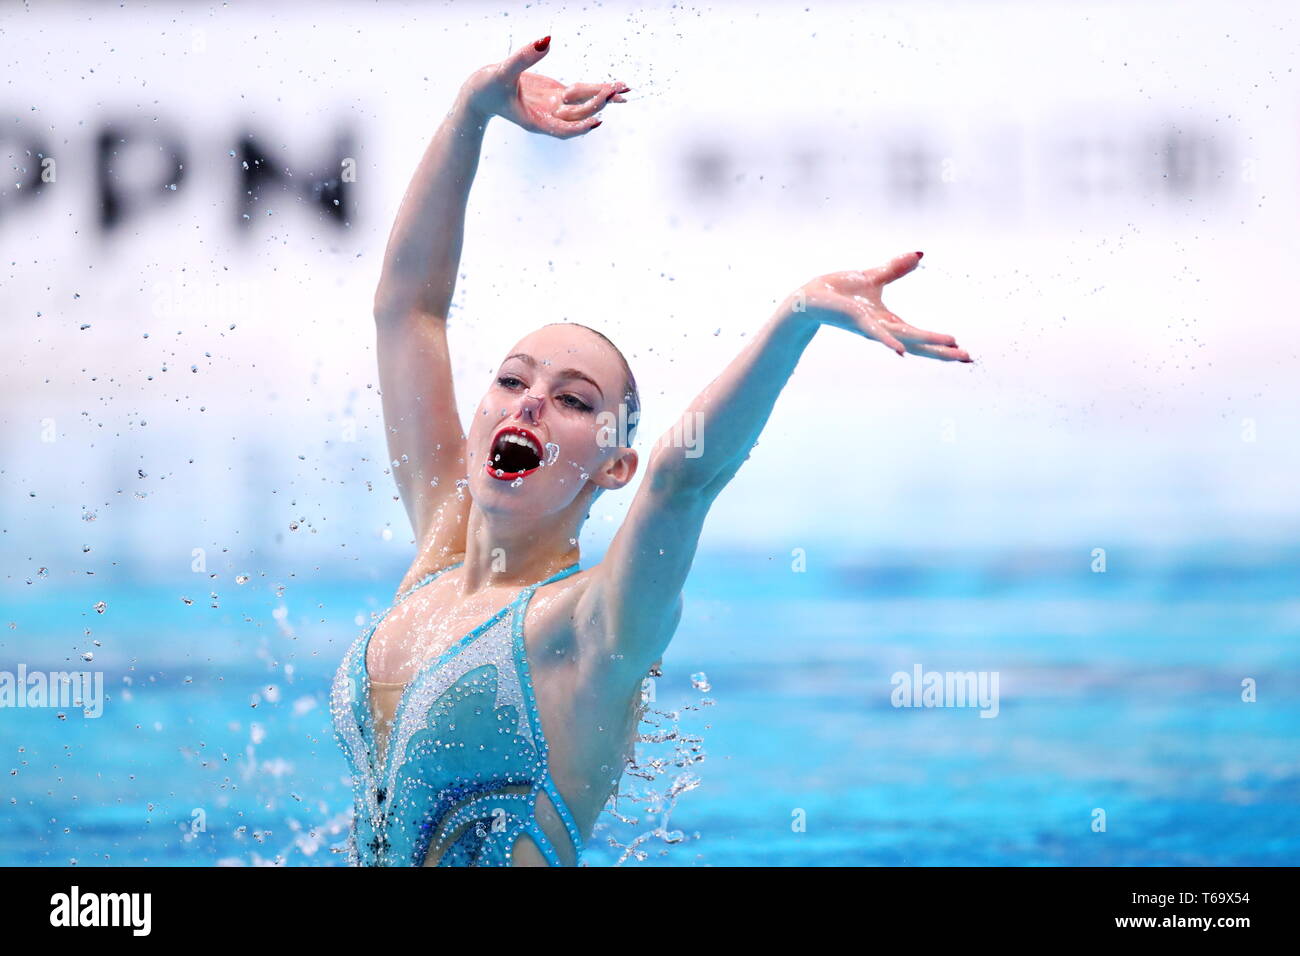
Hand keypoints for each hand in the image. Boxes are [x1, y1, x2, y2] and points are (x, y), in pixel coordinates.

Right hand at [462, 35, 629, 137]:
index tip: (597, 121)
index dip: (580, 127)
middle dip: (598, 104)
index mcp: (536, 121)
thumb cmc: (485, 88)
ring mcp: (554, 104)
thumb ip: (523, 58)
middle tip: (615, 91)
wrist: (479, 93)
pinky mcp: (555, 93)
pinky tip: (614, 86)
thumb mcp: (503, 72)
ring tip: (625, 89)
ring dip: (604, 98)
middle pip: (578, 113)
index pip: (562, 129)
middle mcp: (549, 115)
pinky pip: (581, 92)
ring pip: (584, 103)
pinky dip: (597, 89)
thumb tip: (546, 40)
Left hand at [782, 251, 970, 360]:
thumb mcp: (874, 277)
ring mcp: (872, 328)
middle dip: (943, 351)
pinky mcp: (857, 322)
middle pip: (919, 343)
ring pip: (905, 338)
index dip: (941, 344)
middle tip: (968, 358)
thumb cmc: (838, 291)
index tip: (964, 352)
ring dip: (929, 343)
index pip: (920, 336)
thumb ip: (896, 269)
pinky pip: (876, 334)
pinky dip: (889, 343)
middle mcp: (884, 329)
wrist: (811, 297)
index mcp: (889, 322)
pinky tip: (902, 353)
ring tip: (952, 349)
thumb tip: (919, 254)